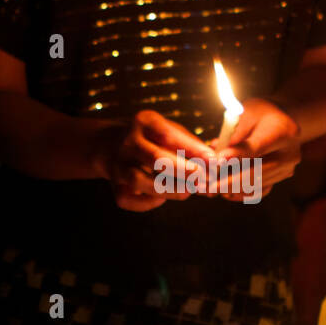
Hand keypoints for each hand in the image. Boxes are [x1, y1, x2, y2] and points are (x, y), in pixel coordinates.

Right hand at [94, 109, 217, 212]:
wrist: (111, 145)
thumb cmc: (152, 139)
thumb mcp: (170, 131)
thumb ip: (191, 145)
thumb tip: (214, 163)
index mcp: (144, 121)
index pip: (170, 136)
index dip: (194, 150)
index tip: (214, 161)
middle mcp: (128, 141)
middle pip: (156, 158)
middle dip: (183, 171)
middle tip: (203, 180)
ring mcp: (117, 163)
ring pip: (140, 180)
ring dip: (168, 189)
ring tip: (188, 192)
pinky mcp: (113, 184)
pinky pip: (129, 198)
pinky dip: (147, 202)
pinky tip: (161, 199)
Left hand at [208, 98, 300, 200]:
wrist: (281, 120)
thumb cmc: (260, 113)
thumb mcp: (247, 112)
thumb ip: (235, 131)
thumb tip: (219, 152)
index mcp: (283, 132)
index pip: (256, 148)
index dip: (235, 157)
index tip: (216, 162)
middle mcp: (289, 154)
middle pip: (257, 173)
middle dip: (229, 181)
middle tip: (207, 186)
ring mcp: (287, 168)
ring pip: (256, 185)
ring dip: (232, 189)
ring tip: (210, 188)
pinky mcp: (281, 177)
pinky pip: (260, 191)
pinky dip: (241, 193)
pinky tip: (225, 192)